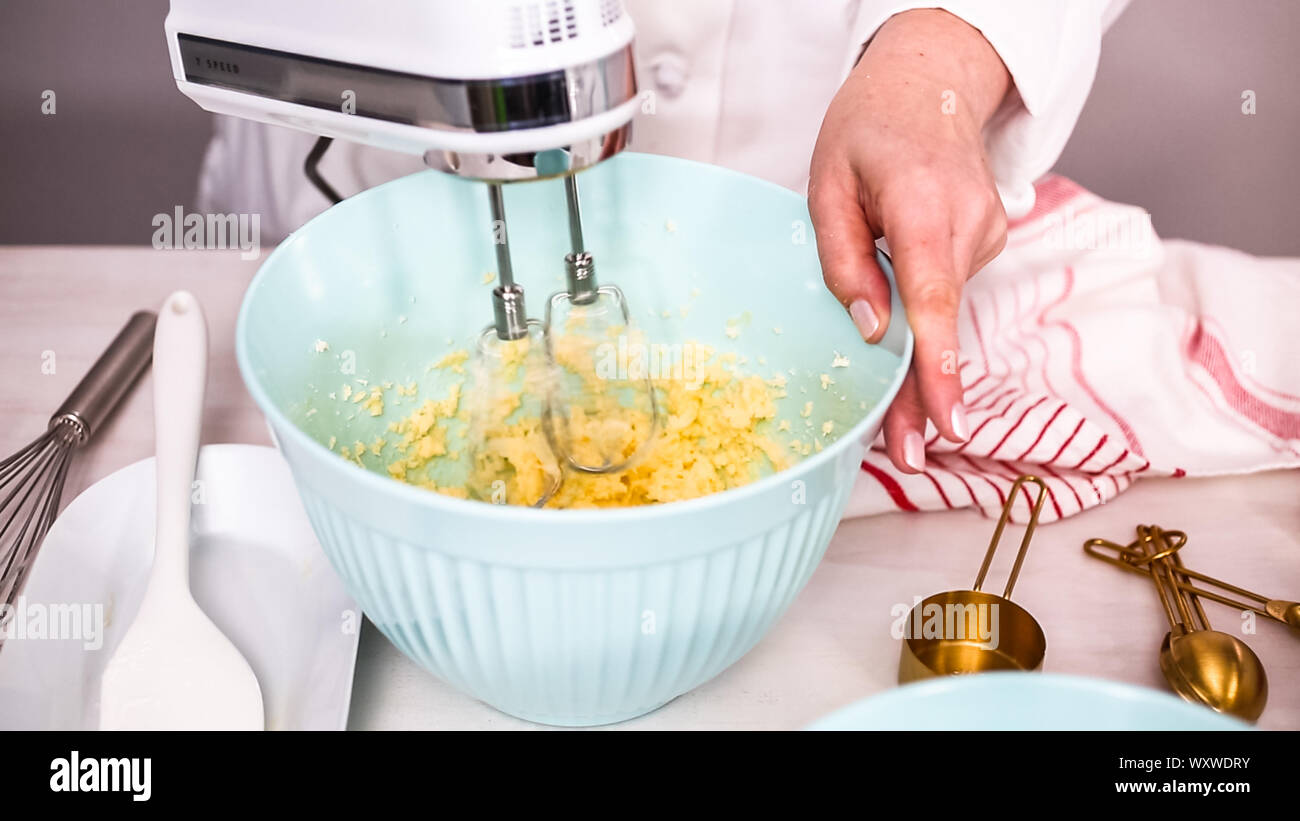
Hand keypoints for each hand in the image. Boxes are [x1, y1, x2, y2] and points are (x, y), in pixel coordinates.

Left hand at [809, 9, 1010, 472]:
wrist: (932, 78)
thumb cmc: (870, 125)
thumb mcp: (827, 183)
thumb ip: (843, 259)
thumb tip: (870, 330)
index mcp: (923, 205)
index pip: (934, 299)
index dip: (940, 366)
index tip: (946, 420)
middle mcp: (970, 222)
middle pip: (943, 321)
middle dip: (927, 394)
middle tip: (909, 454)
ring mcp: (988, 230)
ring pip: (947, 308)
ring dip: (922, 357)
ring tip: (896, 408)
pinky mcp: (989, 238)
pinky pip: (949, 286)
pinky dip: (928, 311)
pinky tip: (904, 298)